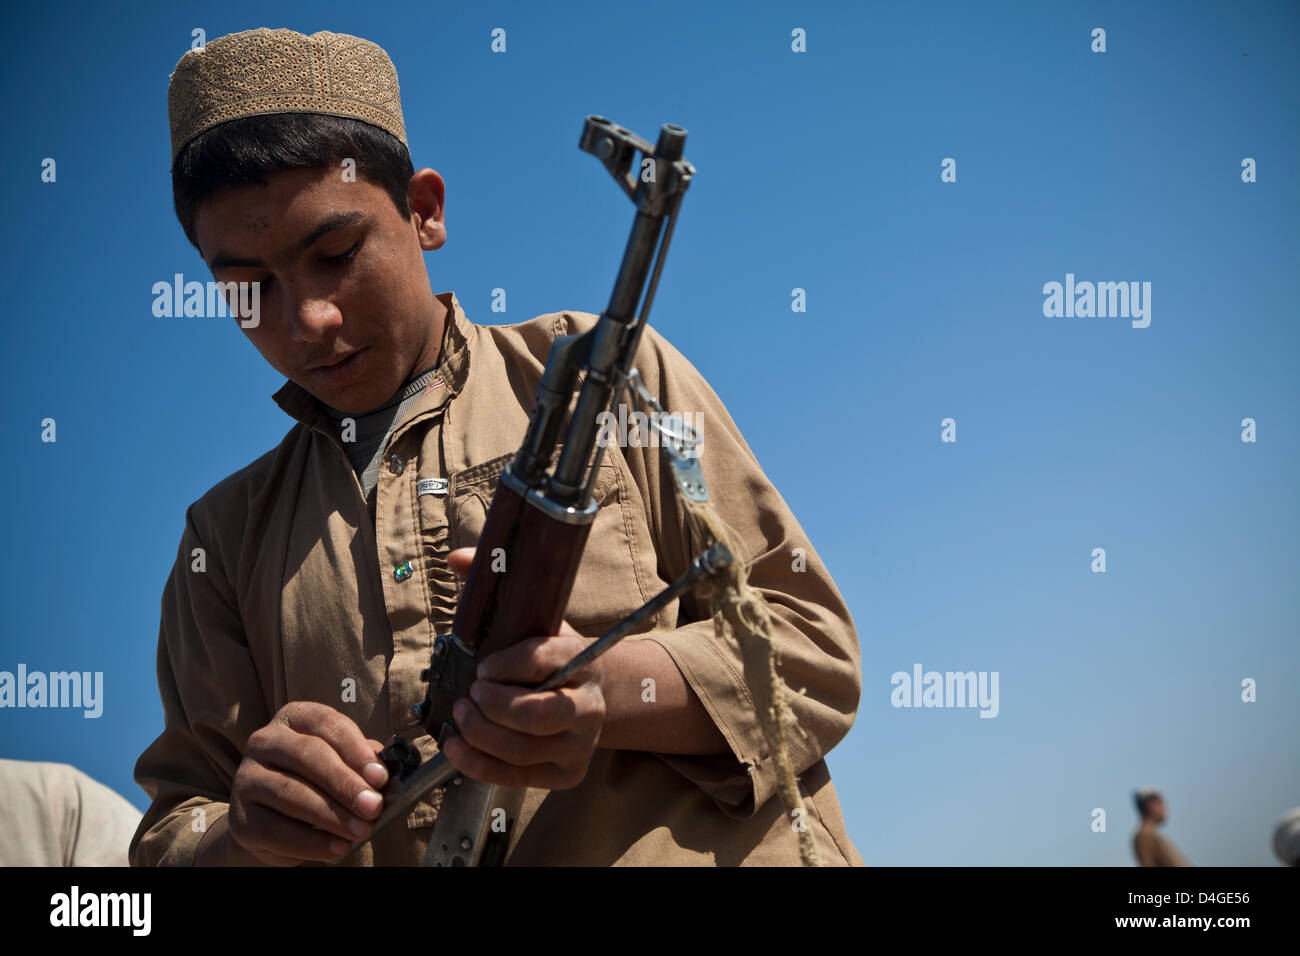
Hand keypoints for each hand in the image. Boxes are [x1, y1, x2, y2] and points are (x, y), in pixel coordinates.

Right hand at [217, 701, 389, 864]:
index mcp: (294, 718)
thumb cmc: (318, 783)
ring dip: (333, 815)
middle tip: (374, 806)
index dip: (355, 749)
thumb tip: (393, 769)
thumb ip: (366, 762)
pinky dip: (312, 842)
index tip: (380, 776)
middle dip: (345, 783)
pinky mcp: (240, 817)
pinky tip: (338, 848)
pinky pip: (276, 830)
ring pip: (291, 793)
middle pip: (308, 755)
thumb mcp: (343, 764)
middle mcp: (265, 741)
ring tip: (362, 831)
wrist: (274, 820)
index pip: (326, 724)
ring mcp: (247, 778)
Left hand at [442, 547, 606, 788]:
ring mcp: (580, 744)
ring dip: (480, 733)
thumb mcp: (535, 620)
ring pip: (522, 749)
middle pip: (537, 714)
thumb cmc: (551, 659)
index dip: (508, 664)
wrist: (589, 698)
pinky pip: (516, 777)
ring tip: (460, 716)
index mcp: (584, 658)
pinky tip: (457, 746)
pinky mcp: (566, 774)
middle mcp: (590, 704)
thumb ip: (497, 586)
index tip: (484, 666)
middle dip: (492, 706)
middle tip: (470, 694)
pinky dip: (479, 764)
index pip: (546, 659)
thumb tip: (456, 556)